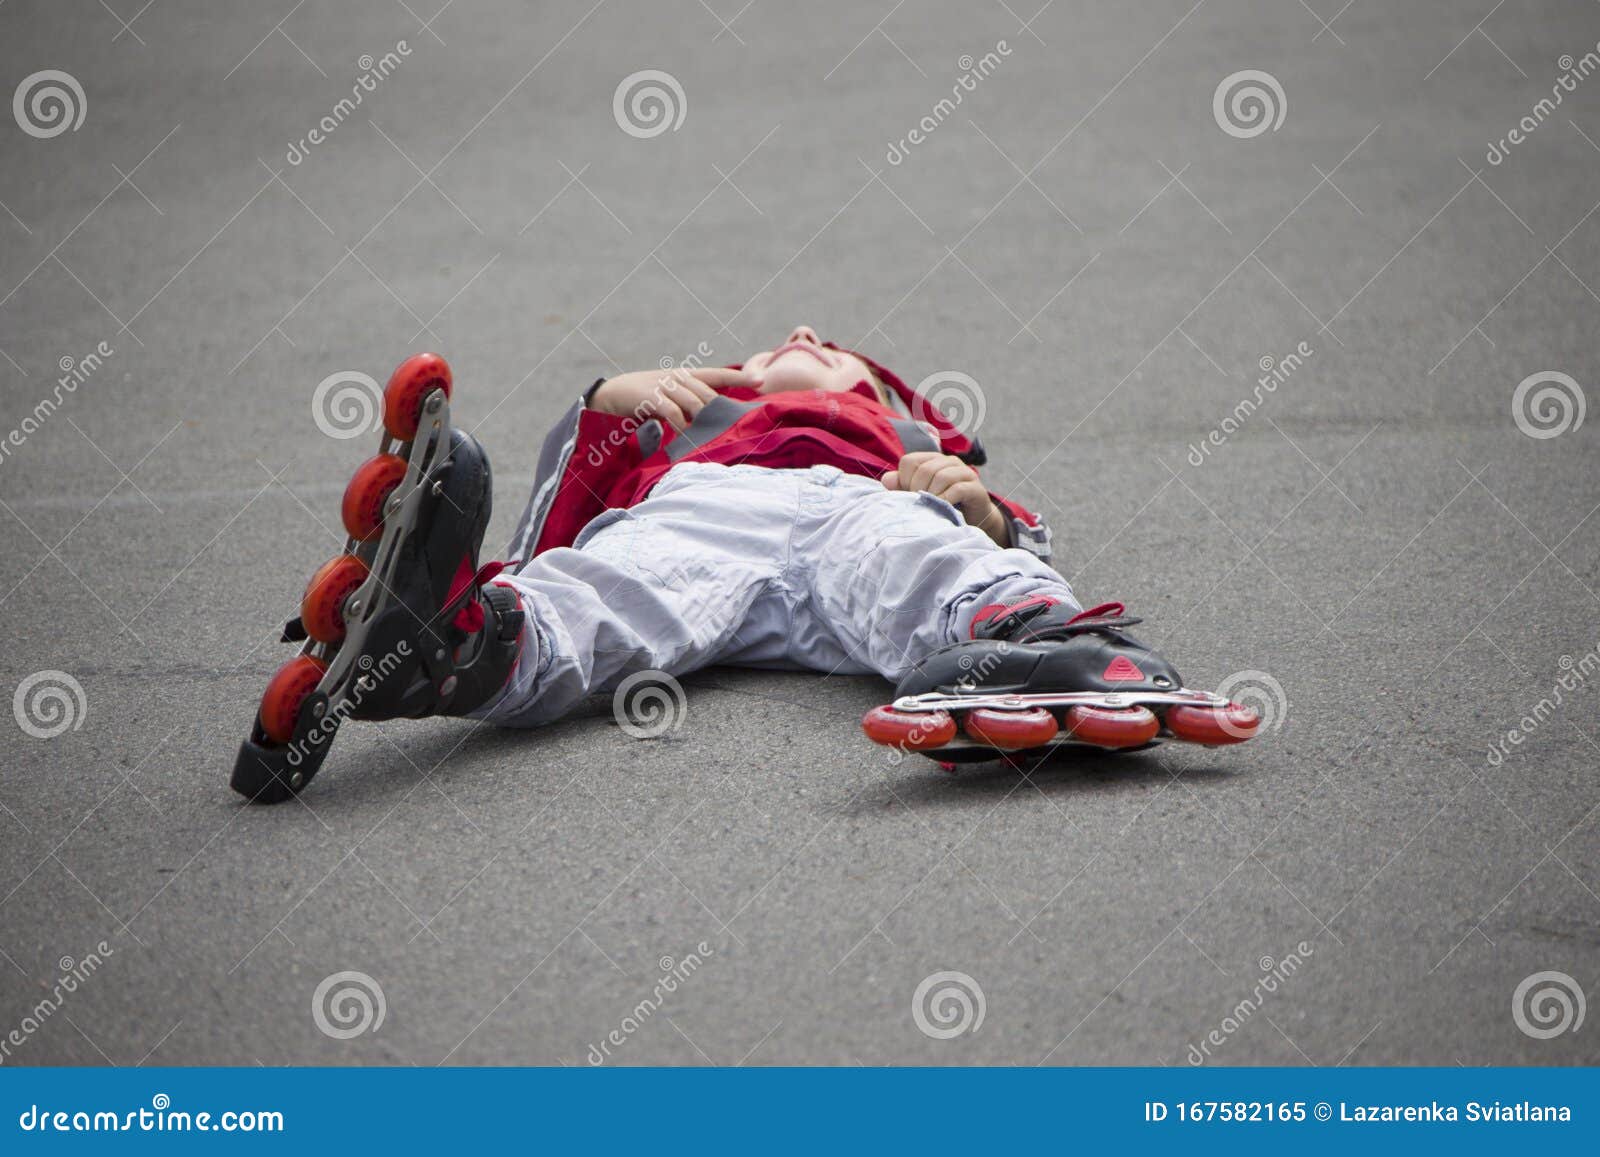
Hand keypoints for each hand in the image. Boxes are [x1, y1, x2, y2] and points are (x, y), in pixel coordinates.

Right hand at [589, 366, 759, 432]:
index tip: (760, 380)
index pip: (715, 374)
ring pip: (694, 402)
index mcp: (683, 376)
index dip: (738, 376)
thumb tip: (711, 422)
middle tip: (738, 424)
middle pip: (708, 393)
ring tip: (715, 436)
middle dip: (723, 409)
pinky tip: (687, 436)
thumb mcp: (668, 399)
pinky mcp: (650, 397)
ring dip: (705, 421)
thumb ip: (688, 406)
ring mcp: (663, 385)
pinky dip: (682, 425)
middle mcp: (676, 378)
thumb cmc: (642, 401)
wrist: (608, 396)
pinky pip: (673, 412)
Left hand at [881, 451, 1008, 546]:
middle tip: (922, 505)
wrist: (971, 521)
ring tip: (932, 508)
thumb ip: (902, 487)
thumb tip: (886, 479)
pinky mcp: (975, 487)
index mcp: (932, 460)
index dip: (904, 480)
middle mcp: (949, 461)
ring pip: (941, 476)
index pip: (909, 461)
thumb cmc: (941, 507)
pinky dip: (947, 500)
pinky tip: (944, 509)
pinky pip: (958, 489)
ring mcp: (964, 472)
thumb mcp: (919, 497)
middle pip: (925, 469)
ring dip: (933, 496)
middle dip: (918, 490)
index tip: (910, 496)